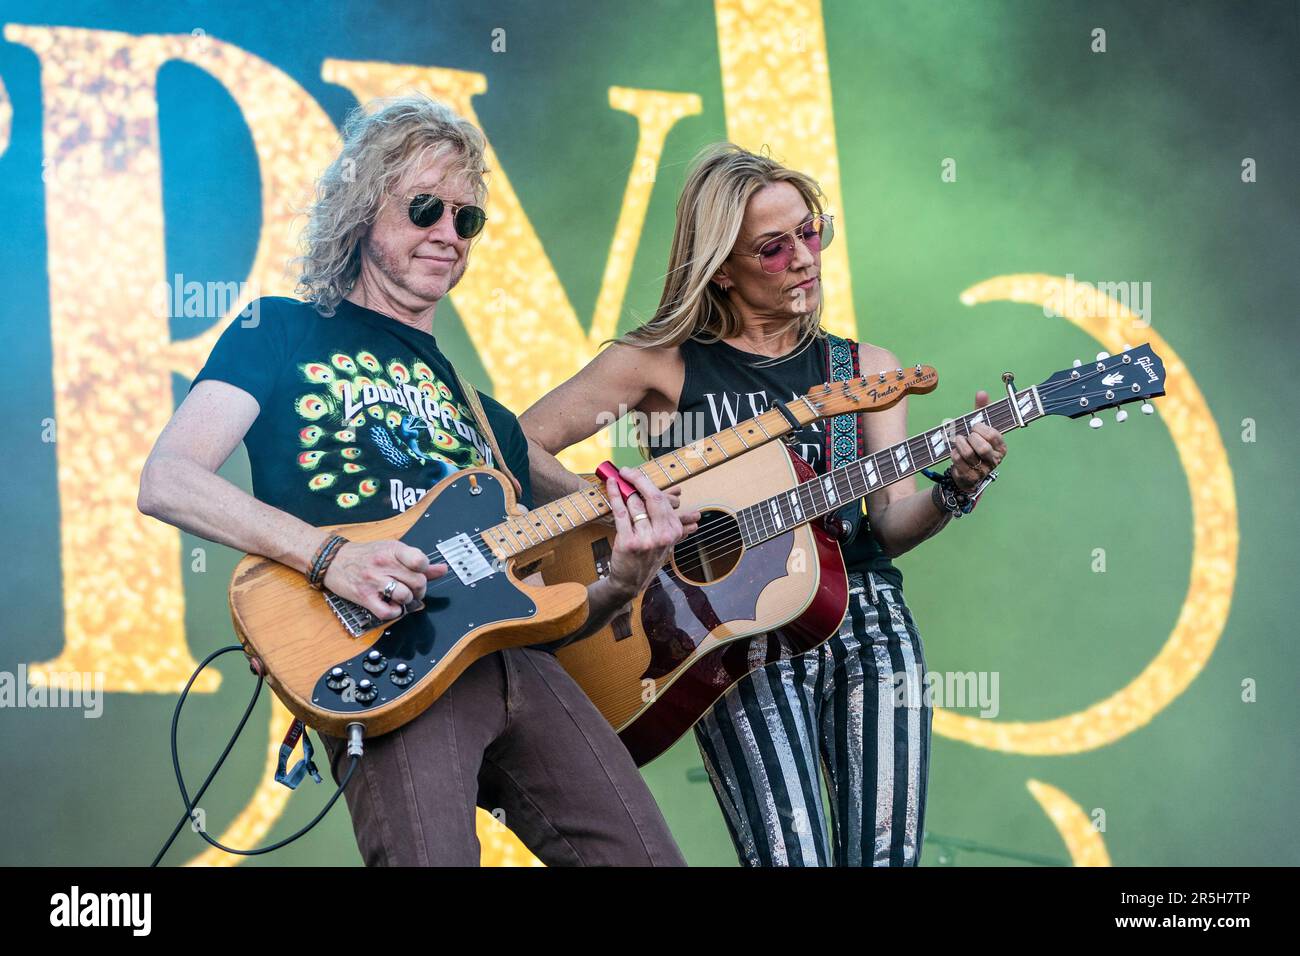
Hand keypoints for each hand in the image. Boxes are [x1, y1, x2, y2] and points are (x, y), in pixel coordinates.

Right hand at [322, 539, 448, 620]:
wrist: (333, 560)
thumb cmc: (365, 555)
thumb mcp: (392, 551)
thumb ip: (418, 561)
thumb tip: (442, 570)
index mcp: (393, 549)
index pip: (421, 561)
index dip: (425, 570)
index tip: (420, 572)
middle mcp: (384, 564)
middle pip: (418, 582)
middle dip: (420, 589)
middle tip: (413, 589)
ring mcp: (373, 581)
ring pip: (405, 596)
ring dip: (407, 600)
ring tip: (401, 596)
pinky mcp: (364, 596)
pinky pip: (388, 612)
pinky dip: (394, 612)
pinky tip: (391, 606)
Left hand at [604, 466, 700, 598]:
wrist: (629, 581)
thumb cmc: (647, 559)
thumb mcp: (667, 544)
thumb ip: (681, 529)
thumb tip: (697, 519)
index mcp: (673, 531)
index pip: (662, 500)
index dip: (647, 483)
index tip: (636, 473)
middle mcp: (663, 535)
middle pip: (653, 498)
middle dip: (638, 480)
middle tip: (627, 471)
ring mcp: (646, 539)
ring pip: (634, 504)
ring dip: (624, 491)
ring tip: (617, 482)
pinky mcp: (628, 542)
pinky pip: (621, 512)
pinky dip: (615, 495)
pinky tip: (612, 485)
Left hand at [950, 390, 1007, 492]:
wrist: (967, 473)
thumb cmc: (975, 446)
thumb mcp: (980, 428)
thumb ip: (982, 411)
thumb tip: (982, 393)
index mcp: (1001, 447)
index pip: (993, 435)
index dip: (980, 428)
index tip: (975, 427)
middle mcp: (994, 460)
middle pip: (982, 447)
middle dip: (971, 437)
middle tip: (967, 435)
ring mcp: (982, 470)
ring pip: (968, 453)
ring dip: (959, 443)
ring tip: (959, 441)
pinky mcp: (969, 477)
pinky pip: (957, 460)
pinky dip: (953, 452)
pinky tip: (955, 451)